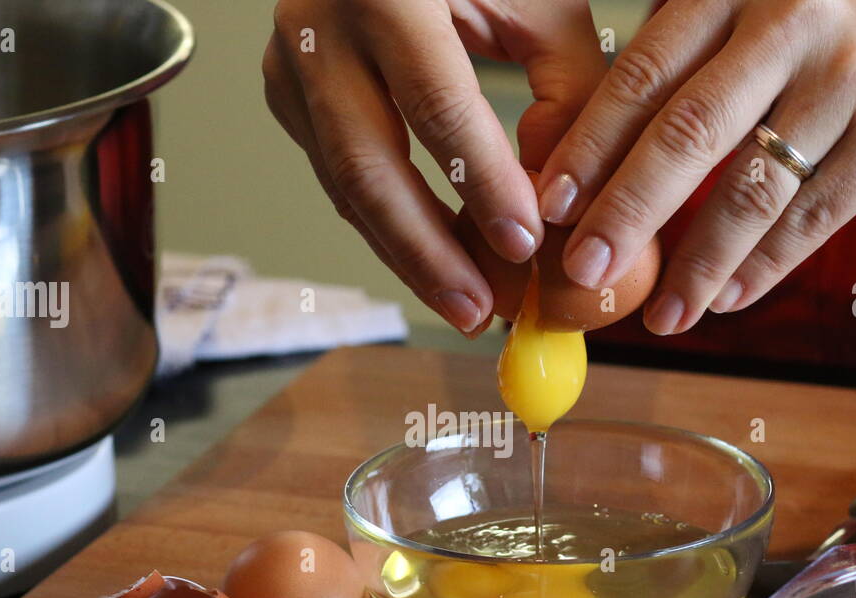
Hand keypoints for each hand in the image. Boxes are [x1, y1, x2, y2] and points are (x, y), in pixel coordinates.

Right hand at [263, 0, 606, 334]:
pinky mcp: (289, 93)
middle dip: (427, 253)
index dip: (481, 185)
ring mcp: (291, 64)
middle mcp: (319, 26)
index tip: (524, 246)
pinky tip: (435, 261)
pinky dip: (390, 226)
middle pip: (368, 166)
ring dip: (407, 255)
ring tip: (465, 304)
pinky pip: (340, 178)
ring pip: (345, 187)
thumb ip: (565, 88)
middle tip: (479, 311)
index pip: (436, 106)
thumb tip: (558, 199)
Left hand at [536, 0, 855, 333]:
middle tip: (584, 271)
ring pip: (750, 191)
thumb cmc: (826, 55)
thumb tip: (583, 177)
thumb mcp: (752, 35)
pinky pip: (807, 221)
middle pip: (688, 132)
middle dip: (627, 213)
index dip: (591, 144)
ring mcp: (851, 75)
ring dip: (696, 265)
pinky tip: (721, 302)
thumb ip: (681, 78)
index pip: (645, 73)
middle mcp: (795, 18)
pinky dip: (758, 270)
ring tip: (662, 317)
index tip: (552, 205)